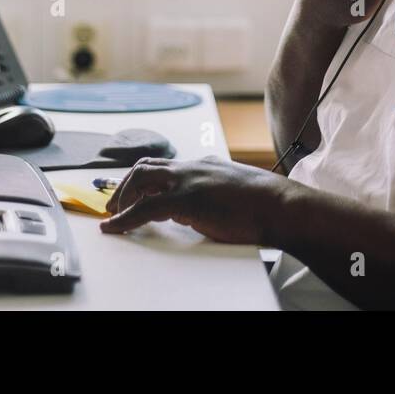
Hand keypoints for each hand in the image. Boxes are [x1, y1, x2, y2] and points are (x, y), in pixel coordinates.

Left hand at [100, 157, 296, 245]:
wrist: (282, 207)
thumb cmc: (268, 206)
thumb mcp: (238, 194)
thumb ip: (216, 197)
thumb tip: (203, 212)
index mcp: (206, 165)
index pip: (167, 167)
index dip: (146, 181)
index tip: (136, 194)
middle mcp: (194, 167)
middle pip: (147, 167)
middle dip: (126, 185)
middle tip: (113, 205)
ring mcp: (189, 181)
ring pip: (140, 179)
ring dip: (122, 197)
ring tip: (112, 216)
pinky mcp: (186, 199)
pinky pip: (144, 207)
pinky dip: (124, 218)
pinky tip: (114, 229)